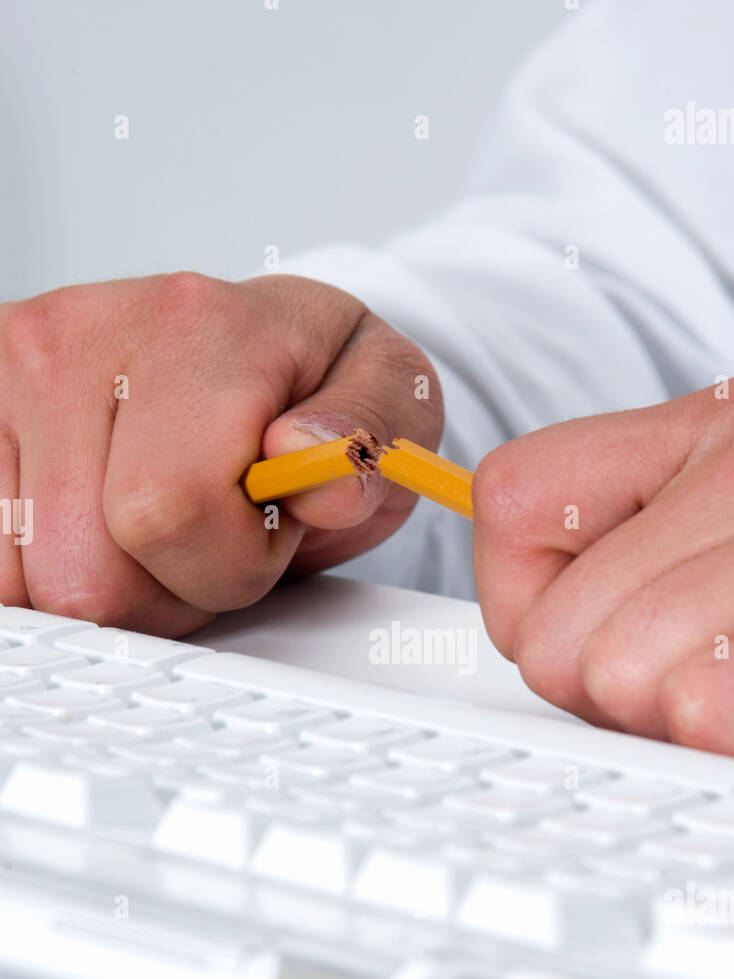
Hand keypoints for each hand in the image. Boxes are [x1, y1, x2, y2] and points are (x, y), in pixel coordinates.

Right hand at [0, 272, 441, 633]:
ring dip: (106, 587)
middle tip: (209, 536)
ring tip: (157, 530)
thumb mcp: (392, 397)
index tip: (265, 531)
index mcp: (195, 329)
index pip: (165, 511)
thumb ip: (369, 437)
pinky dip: (47, 573)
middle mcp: (78, 338)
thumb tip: (321, 475)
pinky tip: (98, 530)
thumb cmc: (313, 382)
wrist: (251, 344)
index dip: (226, 563)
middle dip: (167, 592)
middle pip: (87, 574)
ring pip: (28, 584)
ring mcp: (7, 377)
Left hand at [473, 369, 733, 769]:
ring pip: (616, 677)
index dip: (539, 608)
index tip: (617, 633)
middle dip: (619, 695)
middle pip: (552, 634)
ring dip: (685, 726)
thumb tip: (533, 627)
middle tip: (725, 683)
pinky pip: (702, 709)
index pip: (511, 501)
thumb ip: (649, 542)